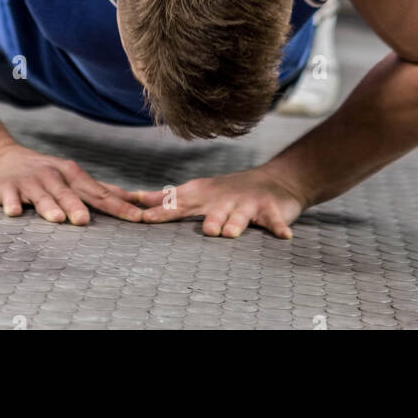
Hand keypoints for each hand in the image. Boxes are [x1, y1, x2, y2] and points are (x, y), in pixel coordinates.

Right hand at [0, 144, 143, 225]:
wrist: (1, 157)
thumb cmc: (45, 173)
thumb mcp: (73, 177)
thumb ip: (99, 190)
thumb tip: (134, 199)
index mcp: (72, 175)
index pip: (99, 193)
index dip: (118, 205)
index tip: (137, 218)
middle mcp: (53, 177)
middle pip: (69, 194)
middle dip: (78, 207)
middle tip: (86, 221)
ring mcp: (29, 182)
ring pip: (41, 196)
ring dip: (49, 206)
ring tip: (57, 218)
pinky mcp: (6, 188)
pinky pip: (10, 197)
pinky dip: (12, 204)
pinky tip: (14, 212)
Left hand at [134, 165, 306, 238]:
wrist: (273, 180)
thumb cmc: (226, 192)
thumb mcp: (198, 193)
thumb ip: (168, 199)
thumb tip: (134, 198)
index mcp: (204, 196)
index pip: (179, 204)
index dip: (163, 212)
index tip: (144, 218)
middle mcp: (223, 199)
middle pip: (212, 212)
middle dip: (206, 220)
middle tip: (202, 230)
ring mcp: (247, 204)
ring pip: (240, 216)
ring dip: (235, 224)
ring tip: (230, 233)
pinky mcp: (270, 210)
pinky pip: (274, 221)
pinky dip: (278, 227)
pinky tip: (283, 236)